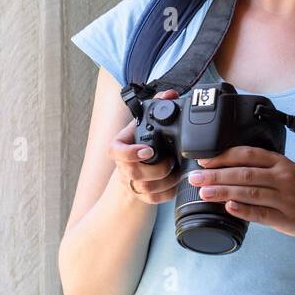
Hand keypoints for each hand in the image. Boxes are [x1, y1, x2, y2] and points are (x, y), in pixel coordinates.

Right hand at [107, 89, 183, 204]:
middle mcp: (123, 166)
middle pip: (133, 173)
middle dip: (157, 169)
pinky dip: (168, 193)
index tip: (149, 151)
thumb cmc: (143, 140)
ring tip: (178, 172)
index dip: (131, 153)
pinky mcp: (141, 196)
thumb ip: (159, 103)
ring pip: (144, 189)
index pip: (116, 152)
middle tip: (172, 161)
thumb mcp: (148, 120)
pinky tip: (176, 184)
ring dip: (165, 182)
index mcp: (120, 147)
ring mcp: (131, 183)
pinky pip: (153, 200)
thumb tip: (170, 94)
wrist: (137, 164)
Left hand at [189, 146, 294, 239]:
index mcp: (282, 163)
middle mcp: (283, 178)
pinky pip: (260, 214)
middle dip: (216, 175)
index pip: (248, 155)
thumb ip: (264, 168)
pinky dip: (243, 210)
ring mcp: (284, 199)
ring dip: (223, 192)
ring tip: (204, 192)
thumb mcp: (289, 170)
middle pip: (244, 174)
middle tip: (194, 178)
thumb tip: (230, 169)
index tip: (204, 160)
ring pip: (249, 193)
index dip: (224, 156)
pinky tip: (228, 208)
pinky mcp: (285, 219)